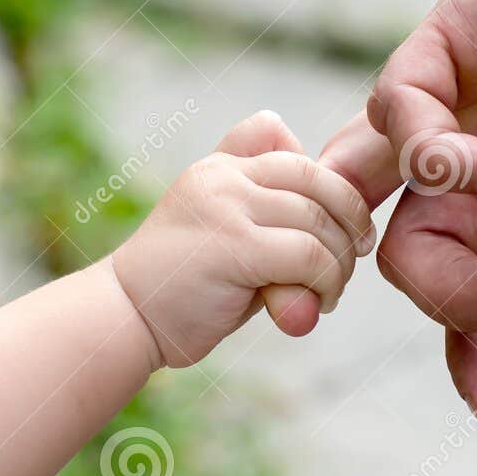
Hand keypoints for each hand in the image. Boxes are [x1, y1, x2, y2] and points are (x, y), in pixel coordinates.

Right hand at [112, 111, 373, 367]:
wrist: (125, 320)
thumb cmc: (182, 292)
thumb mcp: (225, 238)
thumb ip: (269, 217)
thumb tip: (343, 216)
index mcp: (220, 166)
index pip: (297, 155)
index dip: (337, 190)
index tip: (349, 229)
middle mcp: (223, 176)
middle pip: (318, 182)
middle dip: (349, 224)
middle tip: (351, 260)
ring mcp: (227, 206)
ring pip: (319, 223)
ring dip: (338, 265)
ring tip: (327, 294)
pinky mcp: (234, 245)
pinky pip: (309, 255)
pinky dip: (326, 283)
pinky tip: (316, 306)